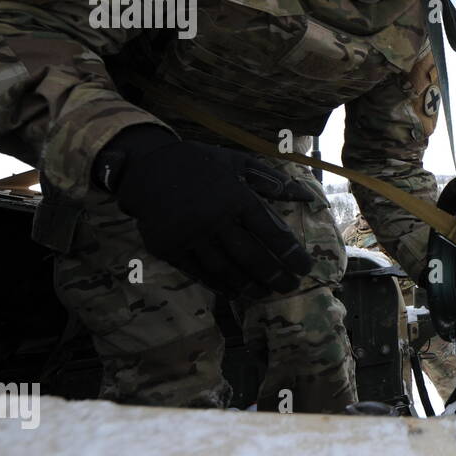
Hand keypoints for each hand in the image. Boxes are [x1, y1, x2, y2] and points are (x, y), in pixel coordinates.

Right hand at [111, 134, 314, 294]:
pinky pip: (199, 273)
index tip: (306, 268)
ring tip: (264, 293)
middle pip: (251, 256)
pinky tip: (234, 292)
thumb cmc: (200, 165)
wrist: (147, 168)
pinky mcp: (170, 248)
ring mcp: (191, 236)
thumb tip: (307, 196)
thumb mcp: (237, 163)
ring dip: (248, 284)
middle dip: (274, 275)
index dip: (291, 254)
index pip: (272, 232)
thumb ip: (272, 180)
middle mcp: (215, 219)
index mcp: (237, 198)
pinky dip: (219, 284)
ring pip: (226, 269)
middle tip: (290, 287)